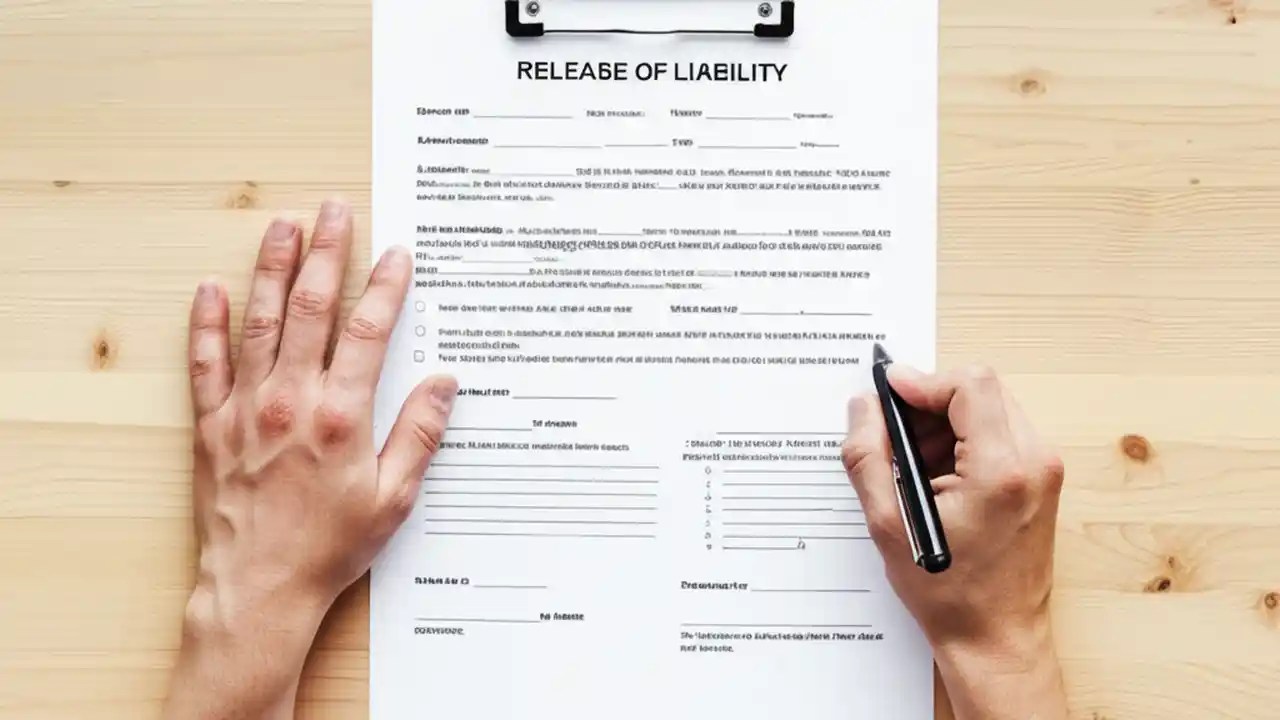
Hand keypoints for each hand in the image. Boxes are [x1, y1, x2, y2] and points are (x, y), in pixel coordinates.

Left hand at [164, 200, 455, 719]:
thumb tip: (445, 383)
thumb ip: (419, 434)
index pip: (369, 332)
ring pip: (259, 321)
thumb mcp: (393, 497)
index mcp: (341, 415)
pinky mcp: (211, 425)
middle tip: (334, 211)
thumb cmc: (329, 548)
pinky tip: (212, 289)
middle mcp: (291, 400)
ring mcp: (246, 408)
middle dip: (326, 253)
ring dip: (272, 268)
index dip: (386, 287)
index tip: (396, 254)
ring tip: (282, 226)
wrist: (257, 588)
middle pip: (311, 308)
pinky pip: (206, 362)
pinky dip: (207, 324)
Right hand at [842, 363, 1067, 719]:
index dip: (921, 381)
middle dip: (931, 402)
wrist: (996, 639)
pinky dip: (964, 440)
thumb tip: (864, 408)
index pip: (968, 386)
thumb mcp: (888, 524)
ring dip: (946, 422)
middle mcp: (1033, 461)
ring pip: (991, 408)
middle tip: (894, 433)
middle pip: (981, 390)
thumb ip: (868, 457)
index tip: (888, 393)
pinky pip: (1001, 433)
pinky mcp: (1042, 480)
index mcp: (1000, 469)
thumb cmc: (948, 593)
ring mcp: (1044, 470)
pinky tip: (937, 477)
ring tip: (914, 466)